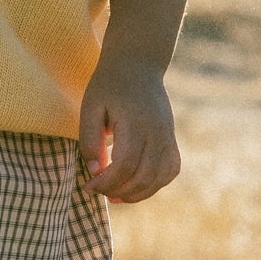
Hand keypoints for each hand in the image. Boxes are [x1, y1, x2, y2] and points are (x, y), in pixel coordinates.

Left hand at [77, 48, 180, 201]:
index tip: (89, 185)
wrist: (137, 64)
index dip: (106, 182)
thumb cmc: (108, 85)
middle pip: (143, 176)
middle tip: (97, 190)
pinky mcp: (171, 138)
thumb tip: (96, 171)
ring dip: (137, 193)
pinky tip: (135, 185)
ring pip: (159, 178)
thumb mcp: (90, 107)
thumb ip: (90, 140)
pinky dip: (155, 184)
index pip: (124, 165)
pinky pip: (171, 170)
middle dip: (118, 191)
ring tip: (114, 195)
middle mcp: (157, 131)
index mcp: (135, 122)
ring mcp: (168, 136)